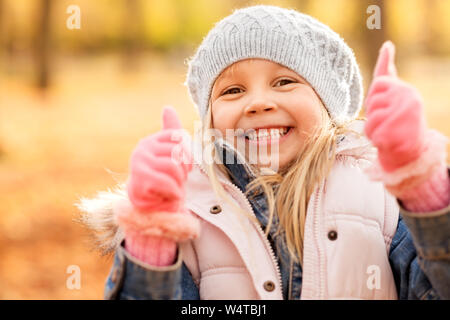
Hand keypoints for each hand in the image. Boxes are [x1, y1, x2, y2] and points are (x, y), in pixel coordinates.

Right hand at [127, 106, 192, 212]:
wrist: (148, 205)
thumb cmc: (162, 177)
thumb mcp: (169, 153)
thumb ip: (171, 131)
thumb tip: (167, 108)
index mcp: (152, 140)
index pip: (179, 137)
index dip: (187, 153)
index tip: (185, 167)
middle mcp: (143, 147)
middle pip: (178, 152)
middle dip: (184, 170)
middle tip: (178, 180)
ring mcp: (139, 163)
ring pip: (173, 167)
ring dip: (179, 182)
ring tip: (174, 188)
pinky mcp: (140, 180)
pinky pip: (167, 182)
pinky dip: (174, 192)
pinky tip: (171, 195)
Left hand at [364, 41, 426, 171]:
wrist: (412, 152)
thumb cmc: (397, 120)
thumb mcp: (394, 93)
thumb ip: (387, 71)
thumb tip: (387, 45)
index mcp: (406, 90)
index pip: (378, 82)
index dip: (375, 96)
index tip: (386, 105)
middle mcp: (408, 100)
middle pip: (371, 102)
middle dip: (373, 114)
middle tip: (387, 122)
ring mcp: (403, 117)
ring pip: (370, 119)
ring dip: (373, 129)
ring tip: (387, 132)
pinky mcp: (396, 134)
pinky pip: (372, 134)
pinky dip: (375, 140)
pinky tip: (387, 141)